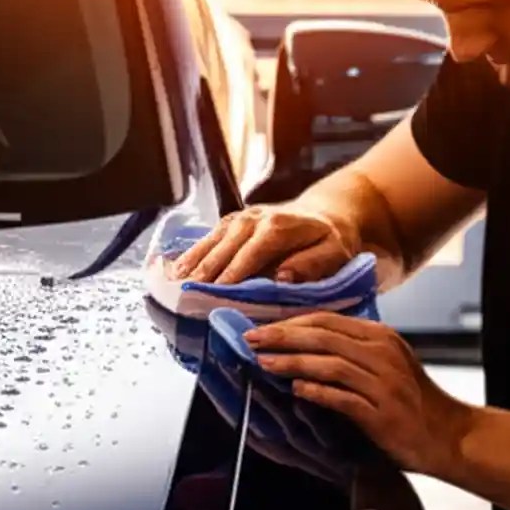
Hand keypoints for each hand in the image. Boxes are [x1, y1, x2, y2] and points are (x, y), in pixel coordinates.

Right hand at [169, 205, 359, 284]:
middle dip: (205, 274)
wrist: (325, 212)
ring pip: (210, 243)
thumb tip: (282, 277)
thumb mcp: (335, 253)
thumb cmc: (331, 239)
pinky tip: (177, 270)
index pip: (248, 256)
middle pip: (223, 250)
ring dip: (192, 264)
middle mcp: (253, 219)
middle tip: (185, 297)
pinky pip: (207, 238)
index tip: (214, 295)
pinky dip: (191, 254)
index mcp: (278, 227)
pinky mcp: (230, 222)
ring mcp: (239, 218)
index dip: (230, 277)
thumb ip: (313, 265)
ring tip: (173, 284)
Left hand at [243, 312, 474, 478]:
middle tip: (250, 339)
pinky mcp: (383, 413)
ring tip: (263, 363)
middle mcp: (382, 354)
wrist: (448, 434)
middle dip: (281, 337)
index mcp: (379, 337)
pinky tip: (296, 390)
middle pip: (323, 337)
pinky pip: (344, 398)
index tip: (259, 327)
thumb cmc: (410, 399)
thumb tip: (299, 343)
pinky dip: (318, 392)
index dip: (289, 323)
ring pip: (330, 364)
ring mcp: (384, 383)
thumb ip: (348, 350)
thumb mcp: (383, 363)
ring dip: (292, 362)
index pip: (326, 320)